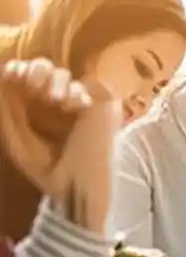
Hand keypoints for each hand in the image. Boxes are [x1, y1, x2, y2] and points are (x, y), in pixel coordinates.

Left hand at [0, 59, 119, 232]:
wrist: (78, 188)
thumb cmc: (49, 171)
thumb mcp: (17, 140)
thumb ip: (8, 112)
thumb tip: (3, 77)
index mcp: (36, 111)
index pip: (26, 79)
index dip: (19, 71)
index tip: (11, 73)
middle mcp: (57, 104)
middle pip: (46, 68)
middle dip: (37, 69)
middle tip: (32, 83)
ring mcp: (82, 104)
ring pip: (65, 74)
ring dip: (56, 80)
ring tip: (54, 99)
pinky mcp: (105, 105)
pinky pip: (90, 84)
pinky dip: (78, 91)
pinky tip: (74, 106)